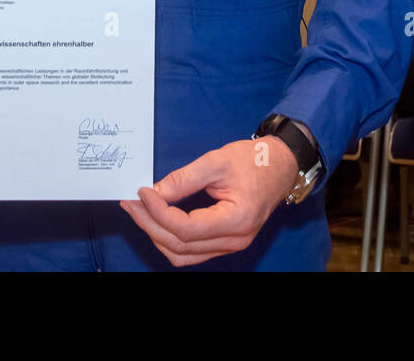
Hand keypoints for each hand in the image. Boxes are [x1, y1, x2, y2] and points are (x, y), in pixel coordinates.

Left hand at [120, 137, 296, 266]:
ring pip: (182, 254)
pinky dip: (170, 239)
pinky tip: (158, 220)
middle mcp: (234, 240)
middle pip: (180, 245)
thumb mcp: (218, 161)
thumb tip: (153, 192)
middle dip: (150, 224)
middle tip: (132, 202)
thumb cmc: (255, 160)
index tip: (142, 192)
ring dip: (157, 235)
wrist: (281, 165)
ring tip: (140, 211)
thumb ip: (185, 178)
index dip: (159, 212)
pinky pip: (191, 252)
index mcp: (237, 219)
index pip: (186, 228)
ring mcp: (231, 245)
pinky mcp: (226, 242)